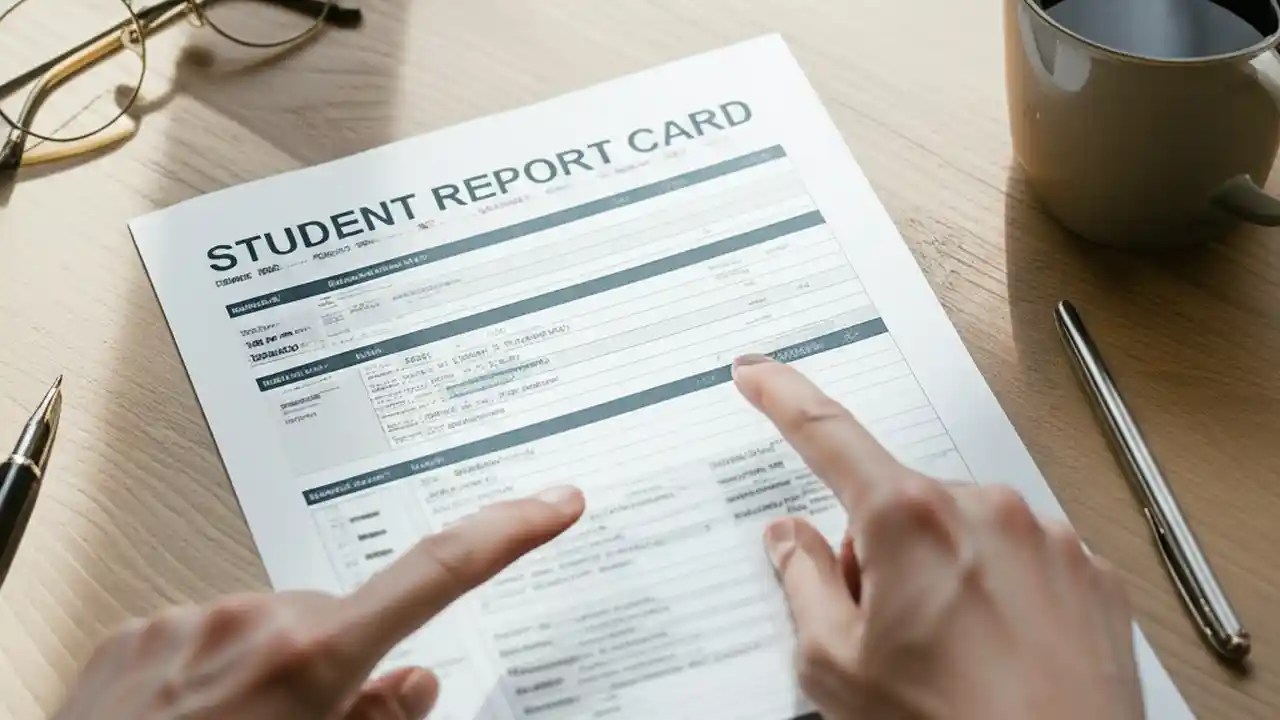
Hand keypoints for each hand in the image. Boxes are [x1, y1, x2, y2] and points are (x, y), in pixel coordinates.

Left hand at [54, 486, 584, 719]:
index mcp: (312, 657)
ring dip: (271, 669)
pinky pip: (205, 636)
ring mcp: (189, 622)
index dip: (507, 533)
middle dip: (339, 660)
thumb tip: (417, 679)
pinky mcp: (139, 631)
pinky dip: (214, 671)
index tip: (553, 503)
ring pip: (269, 628)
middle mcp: (253, 621)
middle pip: (339, 619)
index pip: (437, 577)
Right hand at [731, 356, 1142, 719]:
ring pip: (962, 533)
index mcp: (910, 521)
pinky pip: (1022, 560)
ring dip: (942, 576)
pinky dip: (999, 594)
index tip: (758, 373)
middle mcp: (984, 509)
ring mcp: (1045, 538)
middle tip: (885, 634)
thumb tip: (790, 539)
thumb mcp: (838, 670)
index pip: (827, 436)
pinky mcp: (1090, 572)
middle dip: (878, 554)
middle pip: (898, 505)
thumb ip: (802, 585)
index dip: (782, 397)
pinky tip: (999, 656)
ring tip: (953, 659)